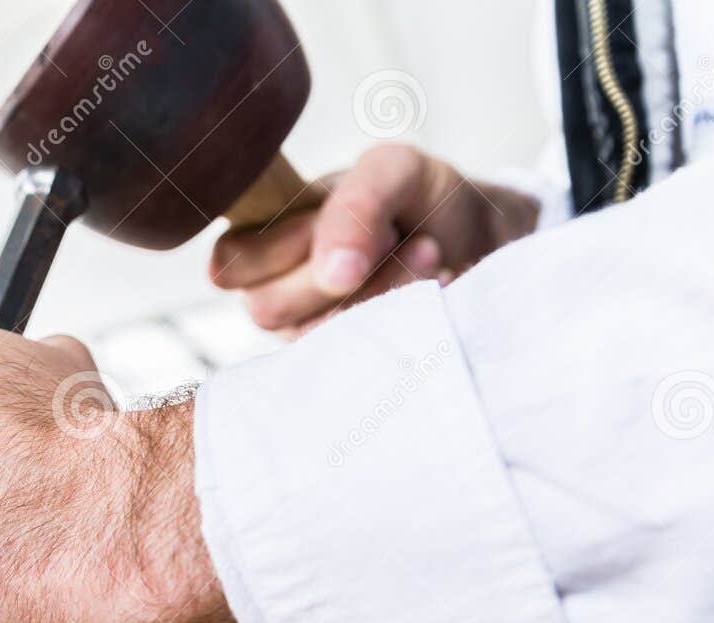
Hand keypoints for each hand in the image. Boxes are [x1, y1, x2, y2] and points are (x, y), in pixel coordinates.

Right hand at [209, 144, 539, 334]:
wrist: (486, 240)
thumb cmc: (424, 200)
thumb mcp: (396, 170)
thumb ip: (357, 204)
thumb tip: (333, 273)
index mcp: (265, 239)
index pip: (228, 263)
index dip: (279, 249)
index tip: (332, 219)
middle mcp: (277, 291)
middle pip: (267, 307)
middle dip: (344, 269)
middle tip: (394, 235)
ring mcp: (310, 333)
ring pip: (315, 334)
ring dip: (382, 290)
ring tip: (425, 254)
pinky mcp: (349, 362)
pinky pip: (356, 354)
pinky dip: (401, 314)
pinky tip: (431, 287)